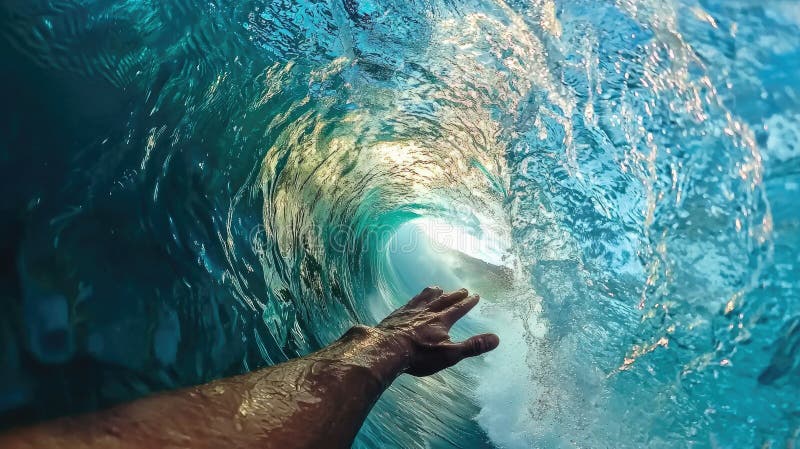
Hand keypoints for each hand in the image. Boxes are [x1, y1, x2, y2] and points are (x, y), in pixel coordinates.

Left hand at [375, 287, 499, 376]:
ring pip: (425, 298)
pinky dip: (415, 299)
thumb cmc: (419, 355)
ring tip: (438, 288)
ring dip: (434, 293)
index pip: (458, 309)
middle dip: (454, 295)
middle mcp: (427, 312)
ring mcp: (410, 312)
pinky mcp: (396, 315)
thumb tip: (496, 339)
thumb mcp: (450, 354)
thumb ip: (472, 346)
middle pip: (443, 300)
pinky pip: (409, 302)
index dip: (468, 303)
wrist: (386, 349)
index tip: (475, 296)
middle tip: (463, 289)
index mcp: (441, 321)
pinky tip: (412, 301)